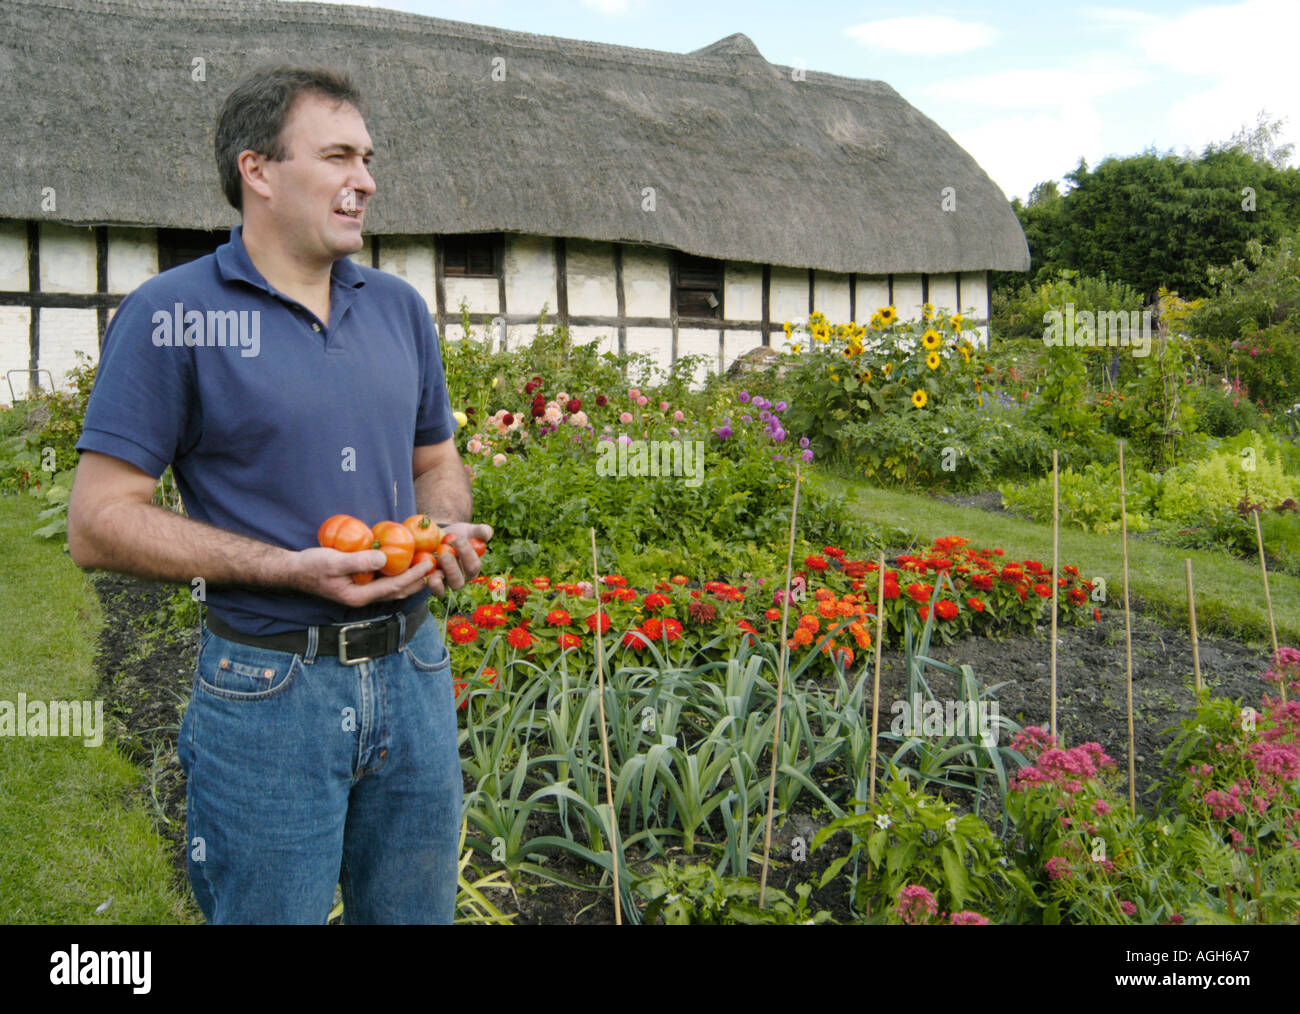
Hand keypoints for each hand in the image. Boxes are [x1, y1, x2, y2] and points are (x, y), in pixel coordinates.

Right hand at [293, 546, 437, 605]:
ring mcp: (363, 593)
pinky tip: (406, 563)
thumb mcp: (334, 561)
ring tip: (429, 566)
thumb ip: (358, 561)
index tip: (430, 563)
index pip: (395, 587)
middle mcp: (364, 598)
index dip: (415, 575)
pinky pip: (386, 582)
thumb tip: (383, 558)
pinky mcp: (361, 585)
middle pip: (400, 592)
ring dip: (413, 579)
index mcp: (360, 597)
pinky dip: (399, 574)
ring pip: (394, 589)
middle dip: (420, 580)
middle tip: (438, 567)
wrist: (295, 571)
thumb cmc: (312, 566)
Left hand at [429, 522, 492, 594]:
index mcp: (472, 568)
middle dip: (452, 569)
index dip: (468, 554)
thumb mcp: (468, 530)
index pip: (473, 565)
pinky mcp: (433, 584)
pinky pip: (435, 590)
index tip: (459, 539)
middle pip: (459, 581)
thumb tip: (487, 534)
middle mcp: (460, 579)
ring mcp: (446, 583)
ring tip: (433, 567)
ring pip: (445, 587)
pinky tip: (427, 575)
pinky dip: (431, 584)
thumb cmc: (456, 536)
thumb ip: (480, 531)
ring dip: (440, 578)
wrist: (437, 539)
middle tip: (445, 555)